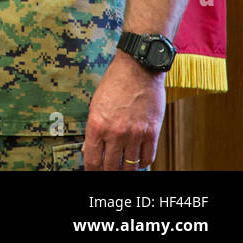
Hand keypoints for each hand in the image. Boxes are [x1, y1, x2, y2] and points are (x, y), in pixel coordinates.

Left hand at [83, 52, 164, 170]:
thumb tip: (91, 148)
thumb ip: (94, 128)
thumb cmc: (114, 83)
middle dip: (109, 172)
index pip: (92, 159)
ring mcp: (134, 134)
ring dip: (126, 170)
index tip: (93, 173)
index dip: (92, 170)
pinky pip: (148, 156)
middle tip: (108, 172)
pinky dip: (143, 162)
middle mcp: (115, 132)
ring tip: (123, 169)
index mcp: (96, 125)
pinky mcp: (151, 132)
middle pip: (111, 166)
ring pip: (130, 165)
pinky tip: (139, 161)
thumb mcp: (95, 105)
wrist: (138, 69)